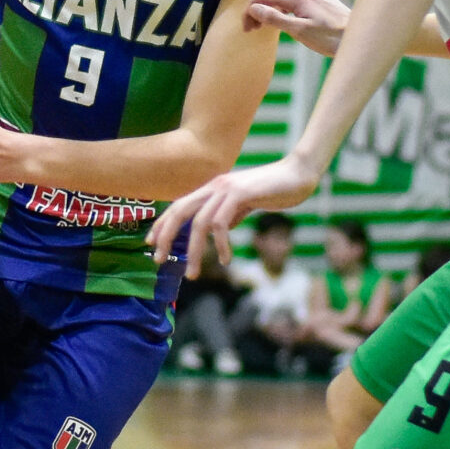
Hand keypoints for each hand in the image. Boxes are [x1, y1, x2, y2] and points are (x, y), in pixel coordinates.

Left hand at [148, 156, 322, 275]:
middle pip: (179, 211)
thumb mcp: (246, 204)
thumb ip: (231, 213)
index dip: (162, 224)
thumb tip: (221, 229)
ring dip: (193, 251)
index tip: (151, 243)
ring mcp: (226, 189)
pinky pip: (221, 224)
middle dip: (165, 236)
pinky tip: (225, 260)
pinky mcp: (240, 194)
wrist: (298, 175)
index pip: (178, 205)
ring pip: (198, 223)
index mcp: (212, 188)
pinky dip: (220, 245)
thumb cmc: (275, 190)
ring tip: (193, 273)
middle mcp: (214, 186)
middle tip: (158, 260)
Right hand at [245, 0, 349, 56]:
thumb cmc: (331, 38)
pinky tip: (280, 13)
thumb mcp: (300, 32)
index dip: (249, 11)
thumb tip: (254, 9)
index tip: (248, 29)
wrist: (358, 36)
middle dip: (254, 4)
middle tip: (252, 26)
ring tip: (263, 19)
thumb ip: (275, 19)